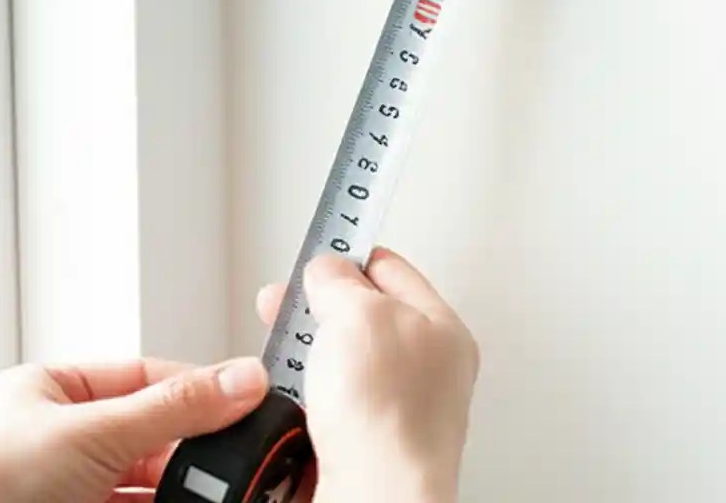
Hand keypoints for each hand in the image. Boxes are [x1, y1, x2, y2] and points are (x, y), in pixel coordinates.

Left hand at [0, 356, 268, 501]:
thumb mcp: (92, 433)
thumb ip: (173, 409)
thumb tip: (242, 379)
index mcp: (50, 392)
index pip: (144, 376)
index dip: (197, 388)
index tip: (248, 398)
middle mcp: (58, 438)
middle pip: (152, 434)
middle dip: (196, 450)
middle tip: (241, 459)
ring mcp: (67, 486)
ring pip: (148, 481)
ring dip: (188, 488)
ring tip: (226, 491)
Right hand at [255, 248, 479, 502]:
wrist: (372, 498)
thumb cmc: (389, 418)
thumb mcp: (360, 313)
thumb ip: (341, 280)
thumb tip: (328, 271)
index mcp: (441, 329)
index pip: (391, 269)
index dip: (349, 254)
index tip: (318, 248)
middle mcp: (423, 371)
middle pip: (359, 318)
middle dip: (315, 309)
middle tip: (284, 304)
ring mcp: (391, 410)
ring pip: (335, 364)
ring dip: (302, 357)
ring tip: (285, 360)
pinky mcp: (359, 444)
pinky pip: (319, 406)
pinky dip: (297, 399)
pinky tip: (290, 400)